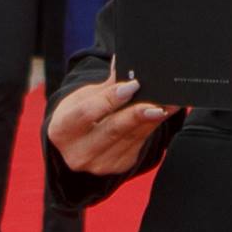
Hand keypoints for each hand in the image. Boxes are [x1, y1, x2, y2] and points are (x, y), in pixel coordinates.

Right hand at [49, 74, 176, 177]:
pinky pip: (140, 143)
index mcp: (62, 131)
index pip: (87, 113)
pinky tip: (164, 113)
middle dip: (137, 114)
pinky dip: (153, 126)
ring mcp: (99, 163)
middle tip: (158, 101)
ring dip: (153, 119)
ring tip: (170, 103)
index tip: (132, 85)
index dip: (110, 99)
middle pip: (112, 130)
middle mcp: (78, 152)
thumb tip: (128, 65)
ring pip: (131, 137)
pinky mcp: (119, 166)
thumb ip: (107, 85)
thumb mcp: (84, 97)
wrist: (77, 143)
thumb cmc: (79, 115)